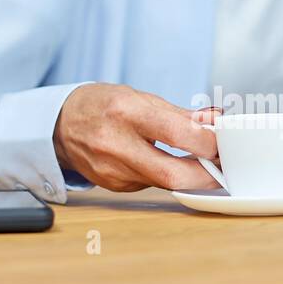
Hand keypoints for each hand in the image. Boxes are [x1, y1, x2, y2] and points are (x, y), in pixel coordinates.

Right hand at [52, 82, 222, 191]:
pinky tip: (164, 162)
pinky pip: (150, 184)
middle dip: (206, 174)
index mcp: (126, 112)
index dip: (208, 142)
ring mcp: (112, 170)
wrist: (60, 125)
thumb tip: (216, 121)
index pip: (177, 134)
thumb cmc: (101, 105)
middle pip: (173, 173)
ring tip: (199, 160)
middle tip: (223, 167)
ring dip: (188, 174)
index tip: (222, 141)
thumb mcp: (139, 97)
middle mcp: (115, 144)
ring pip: (164, 182)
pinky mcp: (113, 186)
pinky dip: (164, 175)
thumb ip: (181, 114)